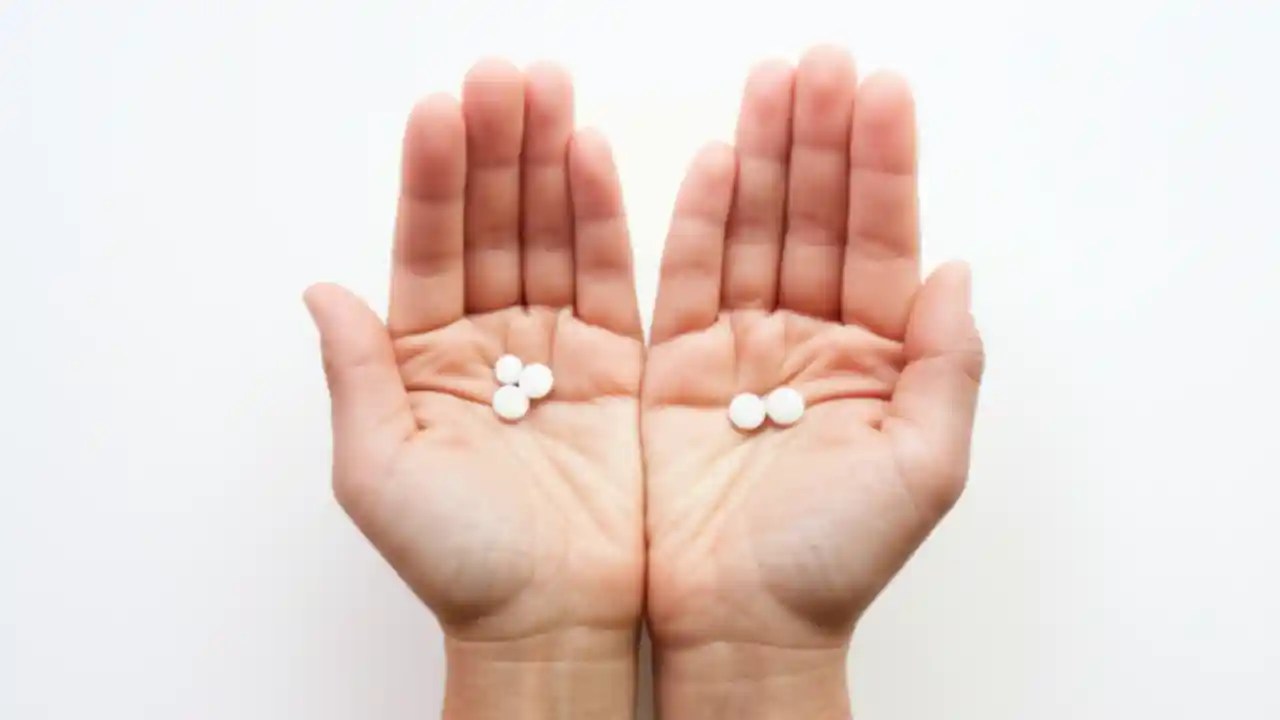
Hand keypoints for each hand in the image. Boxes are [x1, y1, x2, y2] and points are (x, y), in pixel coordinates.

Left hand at [304, 60, 643, 717]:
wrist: (553, 622)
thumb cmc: (460, 563)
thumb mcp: (379, 474)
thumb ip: (355, 376)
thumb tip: (321, 292)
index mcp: (424, 358)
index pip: (427, 246)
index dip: (434, 178)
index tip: (443, 111)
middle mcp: (489, 340)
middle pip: (492, 222)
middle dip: (495, 146)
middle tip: (506, 76)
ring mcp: (555, 345)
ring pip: (548, 232)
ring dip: (545, 159)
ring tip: (548, 91)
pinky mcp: (618, 363)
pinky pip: (610, 274)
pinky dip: (602, 216)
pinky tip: (592, 156)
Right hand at [643, 47, 983, 717]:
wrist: (736, 623)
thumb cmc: (832, 562)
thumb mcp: (923, 471)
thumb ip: (949, 368)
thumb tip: (959, 270)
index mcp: (874, 357)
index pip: (881, 239)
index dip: (880, 164)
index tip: (877, 91)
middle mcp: (808, 338)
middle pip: (816, 216)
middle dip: (819, 138)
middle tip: (816, 63)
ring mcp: (740, 345)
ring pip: (754, 229)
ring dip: (765, 156)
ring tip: (771, 85)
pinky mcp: (673, 364)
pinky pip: (685, 275)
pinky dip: (697, 219)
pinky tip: (715, 160)